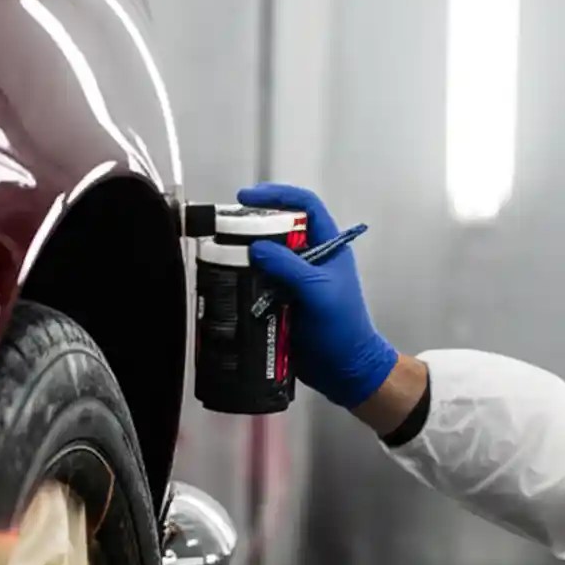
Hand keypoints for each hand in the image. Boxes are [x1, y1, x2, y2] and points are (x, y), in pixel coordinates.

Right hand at [237, 183, 397, 408]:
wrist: (344, 369)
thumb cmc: (344, 329)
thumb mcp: (318, 291)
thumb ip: (289, 266)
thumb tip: (256, 247)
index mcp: (328, 247)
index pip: (305, 206)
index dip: (278, 195)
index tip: (248, 197)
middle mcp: (310, 258)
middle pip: (278, 228)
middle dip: (253, 225)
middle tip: (226, 228)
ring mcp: (294, 280)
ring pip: (264, 256)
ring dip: (244, 254)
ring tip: (220, 254)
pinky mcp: (280, 301)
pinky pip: (257, 283)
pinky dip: (242, 280)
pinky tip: (225, 282)